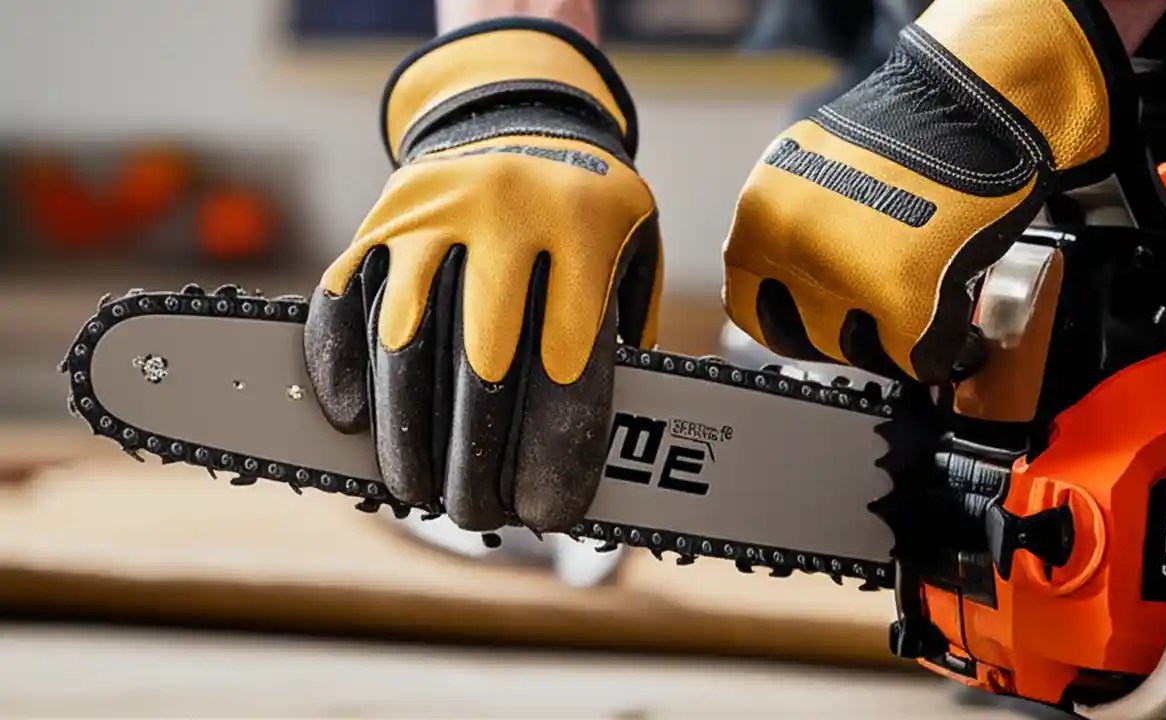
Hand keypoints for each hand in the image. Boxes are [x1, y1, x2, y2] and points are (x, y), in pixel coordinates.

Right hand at [304, 20, 661, 532]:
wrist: (522, 114)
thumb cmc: (589, 215)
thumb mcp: (634, 260)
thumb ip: (621, 344)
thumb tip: (592, 462)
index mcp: (586, 230)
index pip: (568, 371)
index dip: (553, 456)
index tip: (546, 513)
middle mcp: (507, 214)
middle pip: (481, 372)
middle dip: (474, 466)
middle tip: (475, 514)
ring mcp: (433, 210)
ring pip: (405, 346)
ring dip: (404, 437)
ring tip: (416, 492)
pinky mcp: (378, 216)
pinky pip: (343, 300)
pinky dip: (340, 366)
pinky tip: (350, 419)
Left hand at [722, 0, 1129, 383]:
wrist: (973, 105)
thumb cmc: (905, 130)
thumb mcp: (811, 174)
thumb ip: (791, 231)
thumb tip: (786, 286)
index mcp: (761, 217)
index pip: (747, 306)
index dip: (785, 320)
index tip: (808, 324)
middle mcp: (793, 248)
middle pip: (801, 337)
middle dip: (838, 334)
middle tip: (870, 320)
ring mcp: (846, 279)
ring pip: (857, 352)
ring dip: (887, 342)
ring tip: (916, 309)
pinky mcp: (905, 301)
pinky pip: (916, 357)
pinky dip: (939, 349)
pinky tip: (953, 324)